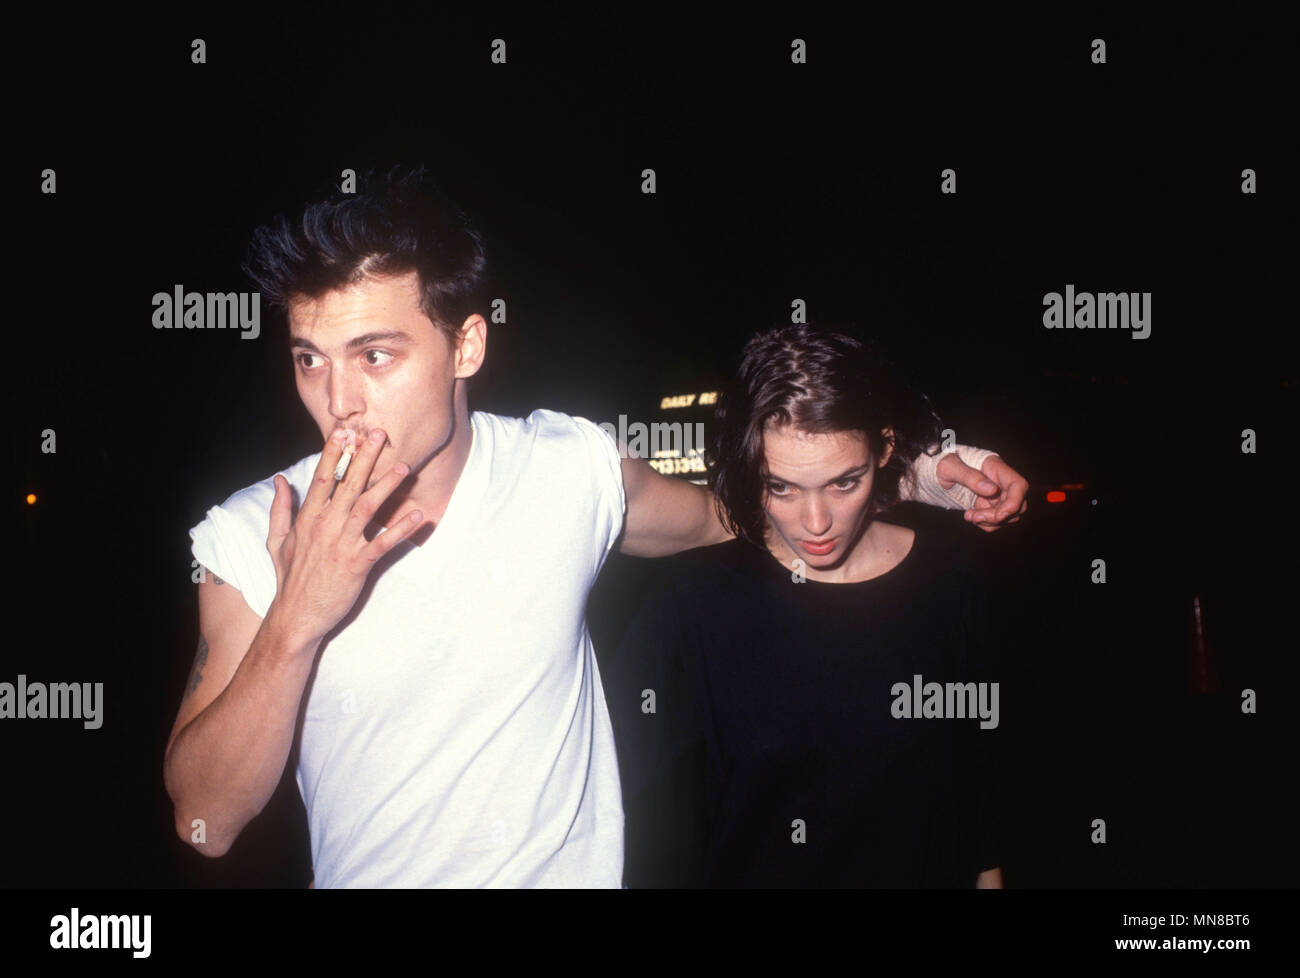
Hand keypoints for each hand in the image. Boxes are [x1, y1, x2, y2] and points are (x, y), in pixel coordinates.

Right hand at [266, 428, 421, 643]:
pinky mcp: (357, 565)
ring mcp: (342, 545)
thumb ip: (280, 508)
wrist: (296, 616)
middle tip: (379, 435)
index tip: (344, 432)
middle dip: (364, 458)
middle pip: (348, 485)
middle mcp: (325, 527)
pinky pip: (383, 544)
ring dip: (387, 486)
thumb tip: (280, 479)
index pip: (322, 479)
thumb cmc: (289, 578)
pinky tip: (416, 515)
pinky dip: (400, 530)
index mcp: (307, 518)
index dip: (333, 454)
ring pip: (367, 508)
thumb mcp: (277, 540)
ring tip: (404, 467)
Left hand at [936, 453, 1027, 531]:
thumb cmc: (941, 464)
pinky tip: (970, 516)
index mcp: (995, 467)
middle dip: (998, 516)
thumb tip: (991, 490)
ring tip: (969, 516)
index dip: (1014, 502)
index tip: (999, 515)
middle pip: (1017, 505)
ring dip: (991, 522)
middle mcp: (1000, 482)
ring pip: (1008, 516)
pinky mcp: (990, 505)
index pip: (1019, 485)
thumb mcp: (949, 467)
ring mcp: (997, 495)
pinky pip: (996, 521)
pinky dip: (985, 524)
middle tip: (975, 517)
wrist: (935, 473)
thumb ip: (969, 477)